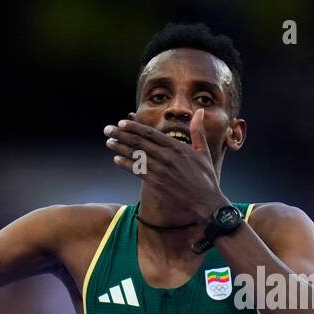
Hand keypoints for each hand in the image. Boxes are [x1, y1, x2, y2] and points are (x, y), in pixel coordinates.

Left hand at [104, 109, 226, 222]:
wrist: (205, 201)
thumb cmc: (205, 177)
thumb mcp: (203, 151)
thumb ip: (198, 131)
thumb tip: (199, 111)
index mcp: (177, 146)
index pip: (150, 133)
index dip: (134, 127)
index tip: (122, 123)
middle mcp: (166, 156)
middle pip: (139, 142)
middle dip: (121, 134)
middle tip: (108, 129)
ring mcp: (160, 170)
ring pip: (135, 155)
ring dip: (120, 147)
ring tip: (108, 142)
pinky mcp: (156, 183)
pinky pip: (137, 171)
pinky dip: (125, 164)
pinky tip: (116, 159)